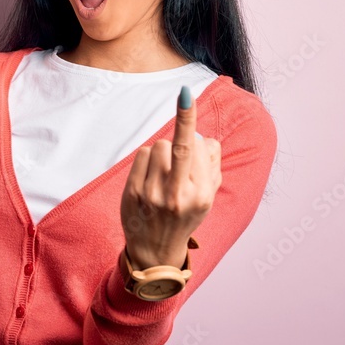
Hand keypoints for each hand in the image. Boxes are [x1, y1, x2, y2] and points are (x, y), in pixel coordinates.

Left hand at [120, 86, 221, 269]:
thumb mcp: (208, 196)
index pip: (196, 149)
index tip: (185, 95)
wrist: (155, 250)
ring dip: (163, 151)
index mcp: (202, 195)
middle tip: (184, 104)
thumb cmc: (185, 215)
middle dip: (184, 124)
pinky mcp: (133, 192)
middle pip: (179, 145)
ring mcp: (153, 194)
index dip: (189, 123)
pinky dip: (149, 158)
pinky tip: (151, 174)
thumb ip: (211, 165)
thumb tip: (202, 136)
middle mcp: (178, 195)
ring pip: (159, 146)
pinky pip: (143, 155)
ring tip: (164, 171)